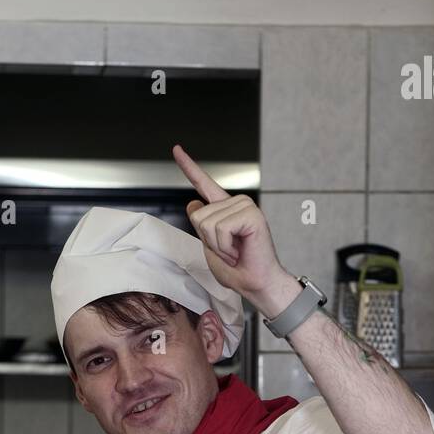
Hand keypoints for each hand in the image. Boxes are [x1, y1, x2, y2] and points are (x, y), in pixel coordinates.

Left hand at [172, 143, 300, 314]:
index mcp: (224, 210)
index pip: (203, 183)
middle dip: (208, 241)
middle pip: (198, 216)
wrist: (257, 284)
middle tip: (229, 251)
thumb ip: (202, 226)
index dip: (189, 166)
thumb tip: (193, 204)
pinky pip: (221, 229)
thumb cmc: (238, 270)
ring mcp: (245, 206)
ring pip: (207, 224)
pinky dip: (226, 247)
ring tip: (235, 252)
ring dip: (218, 246)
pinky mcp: (251, 214)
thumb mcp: (210, 248)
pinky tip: (240, 250)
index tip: (177, 149)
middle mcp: (235, 203)